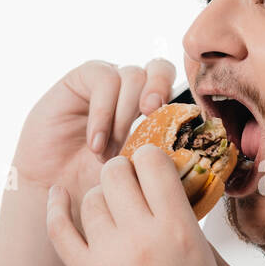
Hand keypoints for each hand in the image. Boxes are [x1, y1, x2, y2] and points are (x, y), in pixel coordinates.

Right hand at [0, 58, 175, 265]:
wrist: (52, 197)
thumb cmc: (98, 194)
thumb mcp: (142, 184)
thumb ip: (170, 172)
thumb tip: (212, 175)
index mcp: (153, 117)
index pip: (179, 90)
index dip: (183, 101)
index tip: (178, 131)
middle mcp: (130, 98)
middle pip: (158, 68)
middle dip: (160, 87)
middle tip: (152, 114)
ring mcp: (105, 88)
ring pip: (131, 74)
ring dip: (125, 111)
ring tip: (113, 149)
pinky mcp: (78, 82)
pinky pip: (101, 77)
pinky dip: (103, 110)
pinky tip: (96, 143)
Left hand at [45, 144, 240, 265]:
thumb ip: (198, 236)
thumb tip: (182, 212)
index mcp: (182, 231)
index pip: (154, 163)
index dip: (153, 158)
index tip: (155, 167)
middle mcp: (142, 237)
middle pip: (118, 172)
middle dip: (126, 173)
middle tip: (132, 186)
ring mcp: (109, 258)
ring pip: (93, 199)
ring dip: (103, 198)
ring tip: (113, 211)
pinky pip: (60, 230)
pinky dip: (56, 208)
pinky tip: (57, 196)